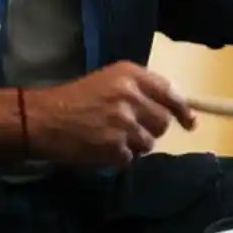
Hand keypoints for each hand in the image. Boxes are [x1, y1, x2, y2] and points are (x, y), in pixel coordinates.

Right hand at [24, 61, 195, 167]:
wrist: (42, 118)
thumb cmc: (76, 97)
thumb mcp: (110, 80)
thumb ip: (141, 89)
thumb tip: (176, 109)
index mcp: (131, 75)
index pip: (170, 93)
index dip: (183, 110)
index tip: (189, 122)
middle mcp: (131, 96)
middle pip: (163, 121)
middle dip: (151, 128)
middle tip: (132, 129)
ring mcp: (123, 122)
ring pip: (149, 142)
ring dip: (135, 145)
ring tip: (112, 137)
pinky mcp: (114, 146)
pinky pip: (130, 158)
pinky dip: (119, 157)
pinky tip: (102, 148)